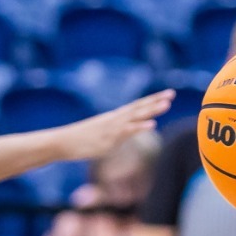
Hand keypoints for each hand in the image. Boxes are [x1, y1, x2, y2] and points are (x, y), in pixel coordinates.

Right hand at [54, 91, 173, 164]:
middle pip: (139, 107)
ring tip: (167, 104)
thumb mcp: (104, 134)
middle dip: (156, 100)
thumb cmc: (82, 139)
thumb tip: (129, 133)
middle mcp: (116, 119)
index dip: (153, 99)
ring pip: (136, 116)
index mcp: (116, 117)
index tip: (168, 94)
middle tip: (172, 93)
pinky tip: (152, 124)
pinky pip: (127, 131)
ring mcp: (113, 127)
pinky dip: (140, 126)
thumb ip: (119, 132)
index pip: (138, 105)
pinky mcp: (110, 138)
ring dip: (152, 110)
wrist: (64, 142)